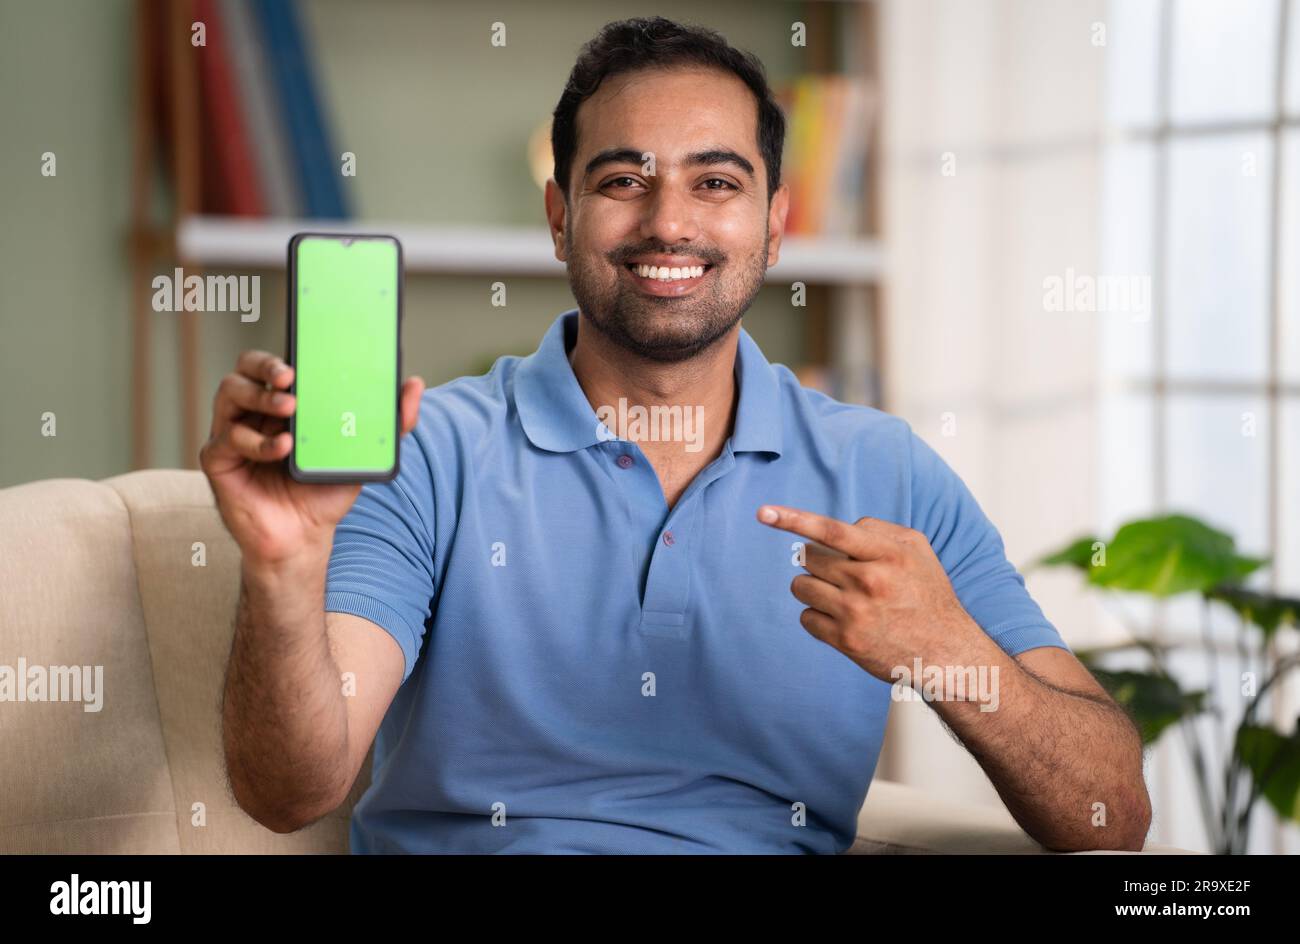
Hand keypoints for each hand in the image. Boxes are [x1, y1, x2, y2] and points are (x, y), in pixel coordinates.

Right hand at [199, 349, 424, 565]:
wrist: (303, 538)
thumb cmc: (324, 491)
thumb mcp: (362, 453)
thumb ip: (390, 422)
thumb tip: (415, 385)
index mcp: (281, 405)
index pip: (272, 365)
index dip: (282, 355)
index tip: (304, 355)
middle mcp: (252, 414)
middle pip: (243, 370)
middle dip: (265, 366)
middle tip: (290, 376)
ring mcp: (232, 434)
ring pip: (229, 393)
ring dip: (260, 397)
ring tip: (289, 409)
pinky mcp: (219, 461)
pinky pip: (227, 440)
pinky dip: (257, 442)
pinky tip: (283, 449)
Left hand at [756, 504, 975, 681]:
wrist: (946, 652)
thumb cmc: (928, 595)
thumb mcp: (917, 550)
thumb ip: (878, 530)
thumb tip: (835, 529)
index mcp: (888, 554)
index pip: (832, 531)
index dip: (794, 519)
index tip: (763, 513)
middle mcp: (870, 581)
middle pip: (810, 558)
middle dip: (818, 563)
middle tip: (843, 575)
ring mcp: (856, 612)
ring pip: (801, 587)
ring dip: (813, 588)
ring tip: (843, 597)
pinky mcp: (846, 640)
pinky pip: (806, 617)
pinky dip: (817, 616)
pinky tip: (842, 620)